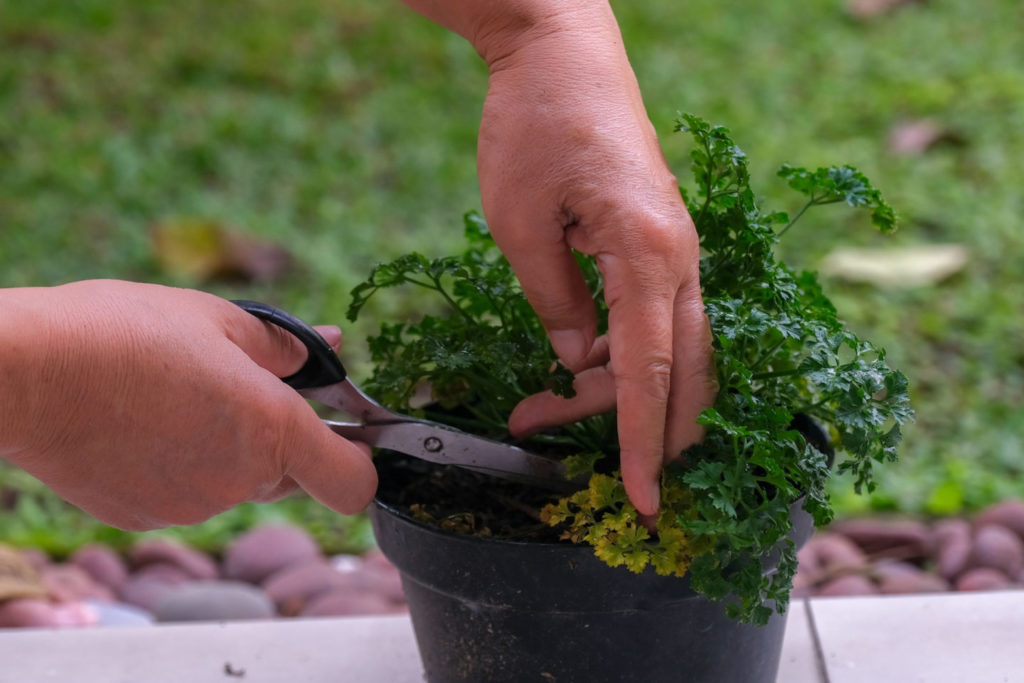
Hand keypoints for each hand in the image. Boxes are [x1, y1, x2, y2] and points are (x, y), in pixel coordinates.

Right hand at [0, 280, 375, 529]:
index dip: (360, 460)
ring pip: (236, 483)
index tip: (350, 434)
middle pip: (291, 475)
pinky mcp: (148, 517)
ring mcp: (193, 506)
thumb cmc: (122, 334)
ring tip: (177, 399)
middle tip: (238, 389)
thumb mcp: (217, 321)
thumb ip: (285, 347)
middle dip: (279, 440)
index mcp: (272, 429)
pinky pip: (188, 494)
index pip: (353, 482)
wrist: (25, 374)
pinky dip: (181, 467)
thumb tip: (331, 349)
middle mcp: (241, 479)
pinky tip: (143, 426)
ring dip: (226, 450)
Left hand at [404, 1, 716, 514]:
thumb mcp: (519, 226)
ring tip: (530, 409)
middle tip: (567, 448)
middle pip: (678, 372)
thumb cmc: (537, 124)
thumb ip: (553, 303)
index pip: (651, 371)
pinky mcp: (657, 244)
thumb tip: (576, 358)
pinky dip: (612, 354)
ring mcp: (675, 250)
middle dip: (633, 427)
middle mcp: (679, 258)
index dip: (642, 442)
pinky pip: (649, 318)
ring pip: (661, 350)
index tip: (645, 501)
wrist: (564, 51)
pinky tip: (566, 364)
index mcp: (649, 254)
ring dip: (604, 390)